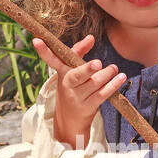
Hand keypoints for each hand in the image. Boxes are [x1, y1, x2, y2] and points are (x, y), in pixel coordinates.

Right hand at [32, 32, 126, 147]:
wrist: (69, 121)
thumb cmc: (72, 89)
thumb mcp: (70, 71)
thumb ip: (79, 52)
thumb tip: (90, 37)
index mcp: (62, 73)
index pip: (51, 60)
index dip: (44, 51)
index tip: (36, 40)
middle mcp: (67, 85)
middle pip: (76, 75)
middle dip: (87, 69)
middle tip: (97, 63)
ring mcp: (77, 97)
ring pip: (93, 84)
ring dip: (106, 75)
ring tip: (114, 68)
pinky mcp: (88, 107)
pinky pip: (102, 94)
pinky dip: (113, 85)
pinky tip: (121, 77)